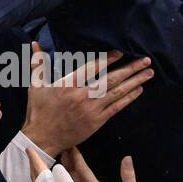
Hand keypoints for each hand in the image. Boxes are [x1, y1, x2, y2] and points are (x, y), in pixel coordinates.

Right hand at [23, 42, 152, 154]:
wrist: (42, 139)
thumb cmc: (38, 110)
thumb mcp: (35, 85)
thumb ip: (37, 63)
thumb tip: (34, 43)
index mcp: (67, 85)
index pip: (91, 68)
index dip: (107, 60)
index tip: (121, 52)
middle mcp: (82, 96)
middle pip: (110, 80)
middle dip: (130, 69)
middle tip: (146, 60)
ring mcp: (91, 110)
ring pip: (117, 93)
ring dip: (134, 82)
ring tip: (148, 73)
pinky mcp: (96, 121)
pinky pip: (116, 108)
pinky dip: (128, 98)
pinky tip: (138, 90)